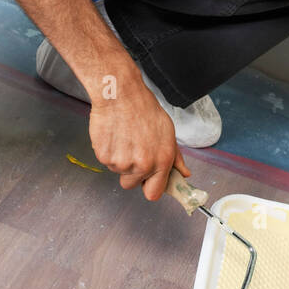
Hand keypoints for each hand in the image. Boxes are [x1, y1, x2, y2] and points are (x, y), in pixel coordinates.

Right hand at [87, 77, 190, 200]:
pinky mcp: (104, 157)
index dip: (149, 187)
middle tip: (133, 151)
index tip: (147, 181)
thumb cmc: (144, 109)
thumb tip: (184, 173)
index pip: (154, 193)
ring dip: (120, 159)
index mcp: (162, 161)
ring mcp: (122, 163)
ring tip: (124, 137)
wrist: (121, 95)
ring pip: (118, 171)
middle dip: (132, 173)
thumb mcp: (168, 132)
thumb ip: (175, 157)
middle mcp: (143, 165)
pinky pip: (106, 162)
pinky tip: (114, 135)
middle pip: (132, 185)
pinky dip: (109, 152)